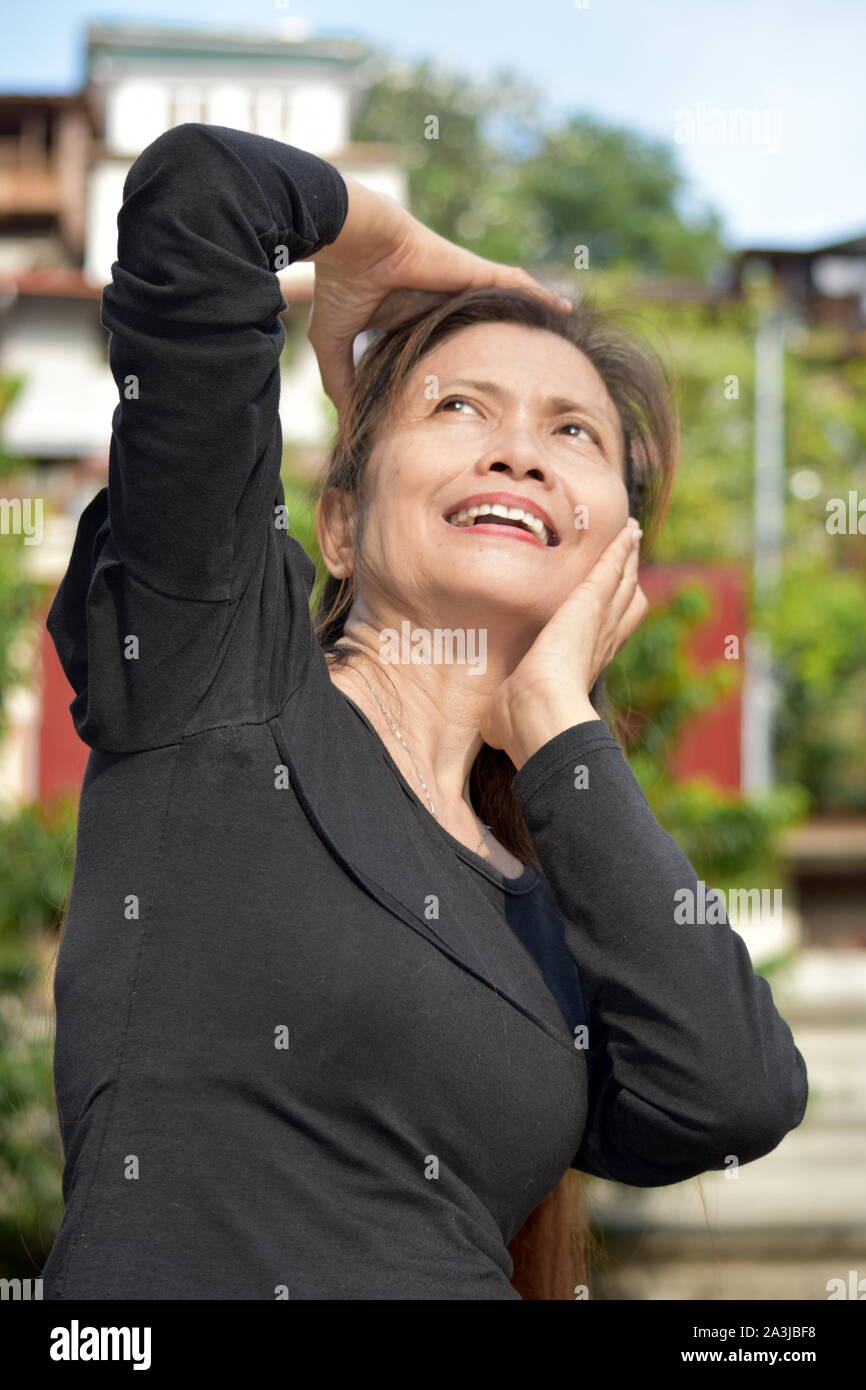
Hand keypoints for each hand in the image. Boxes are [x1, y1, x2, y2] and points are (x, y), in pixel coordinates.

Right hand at [305, 173, 569, 412]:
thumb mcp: (335, 342)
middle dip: (500, 342)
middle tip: (528, 374)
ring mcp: (458, 285)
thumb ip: (340, 379)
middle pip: (478, 324)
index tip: (470, 388)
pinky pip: (515, 283)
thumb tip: (347, 417)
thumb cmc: (340, 285)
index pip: (439, 340)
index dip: (454, 358)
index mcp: (408, 315)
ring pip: (502, 305)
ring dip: (528, 318)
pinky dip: (539, 295)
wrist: (350, 241)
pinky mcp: (473, 272)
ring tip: (557, 338)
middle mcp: (438, 300)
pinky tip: (565, 307)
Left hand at [479, 520, 647, 767]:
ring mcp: (600, 621)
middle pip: (623, 603)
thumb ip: (505, 717)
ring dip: (626, 558)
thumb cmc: (521, 725)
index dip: (611, 619)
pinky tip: (627, 530)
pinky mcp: (589, 600)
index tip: (610, 606)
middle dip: (627, 579)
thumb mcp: (509, 717)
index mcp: (582, 666)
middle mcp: (600, 643)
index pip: (604, 637)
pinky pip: (610, 567)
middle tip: (630, 555)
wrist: (537, 712)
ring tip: (631, 535)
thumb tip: (492, 731)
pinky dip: (620, 548)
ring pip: (621, 582)